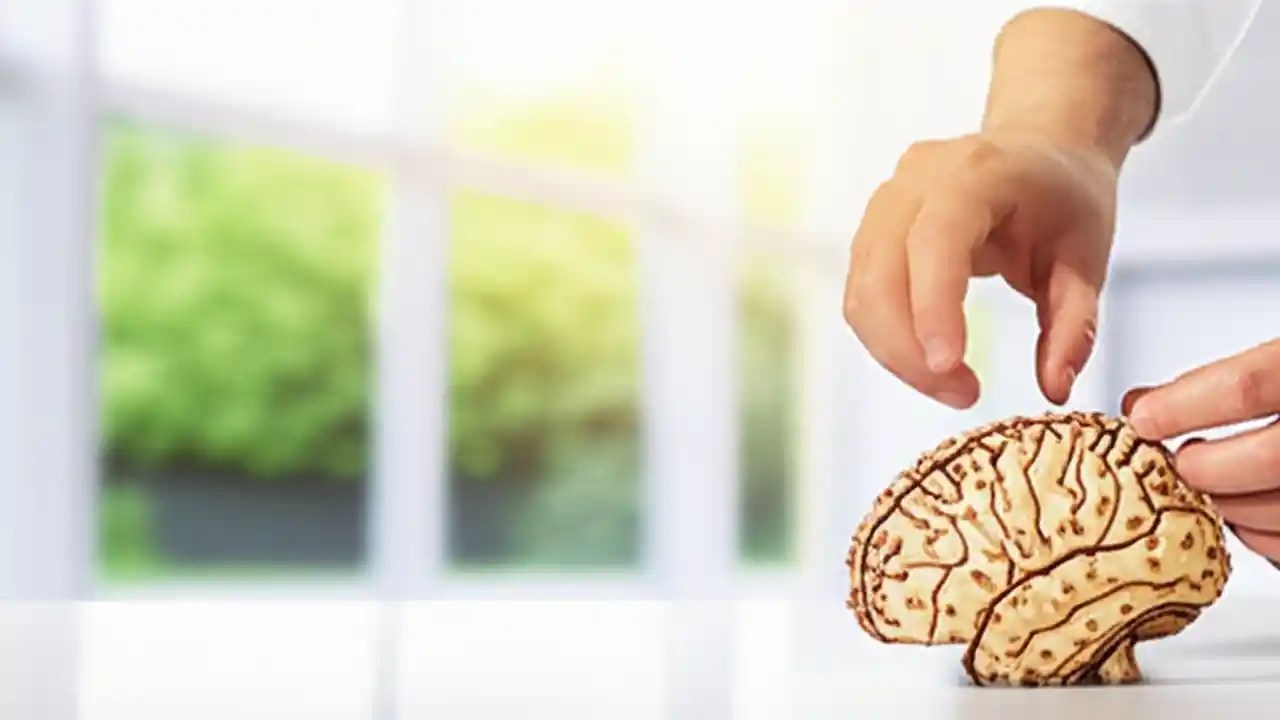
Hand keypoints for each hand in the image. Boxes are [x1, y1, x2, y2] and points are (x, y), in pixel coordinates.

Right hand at [842, 132, 1117, 407]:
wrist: (1038, 148)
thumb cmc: (1064, 196)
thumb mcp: (1090, 256)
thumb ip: (1075, 324)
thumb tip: (1055, 389)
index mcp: (979, 171)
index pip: (936, 240)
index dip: (934, 306)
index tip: (949, 367)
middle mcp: (917, 180)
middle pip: (881, 274)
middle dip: (908, 350)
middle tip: (961, 394)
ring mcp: (884, 202)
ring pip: (862, 292)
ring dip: (894, 353)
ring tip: (949, 386)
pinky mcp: (870, 231)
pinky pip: (861, 295)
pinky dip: (887, 339)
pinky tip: (928, 359)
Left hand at [1125, 340, 1279, 563]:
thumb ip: (1237, 380)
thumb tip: (1142, 403)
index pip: (1253, 385)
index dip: (1186, 404)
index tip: (1142, 416)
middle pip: (1272, 456)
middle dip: (1208, 466)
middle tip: (1178, 463)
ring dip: (1232, 507)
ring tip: (1210, 489)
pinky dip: (1266, 537)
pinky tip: (1251, 516)